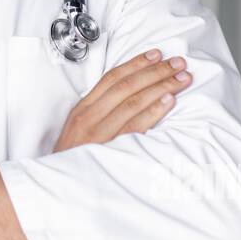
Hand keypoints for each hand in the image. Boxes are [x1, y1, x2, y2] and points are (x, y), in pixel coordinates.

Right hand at [52, 49, 190, 152]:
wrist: (59, 185)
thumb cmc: (73, 157)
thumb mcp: (79, 129)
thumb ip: (99, 111)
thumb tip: (130, 93)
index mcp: (83, 109)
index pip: (112, 78)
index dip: (136, 63)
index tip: (156, 54)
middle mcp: (90, 117)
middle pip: (126, 86)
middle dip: (155, 71)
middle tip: (178, 63)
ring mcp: (100, 133)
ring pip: (133, 102)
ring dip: (161, 87)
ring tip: (181, 79)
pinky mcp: (110, 150)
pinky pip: (136, 127)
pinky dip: (153, 112)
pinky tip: (169, 102)